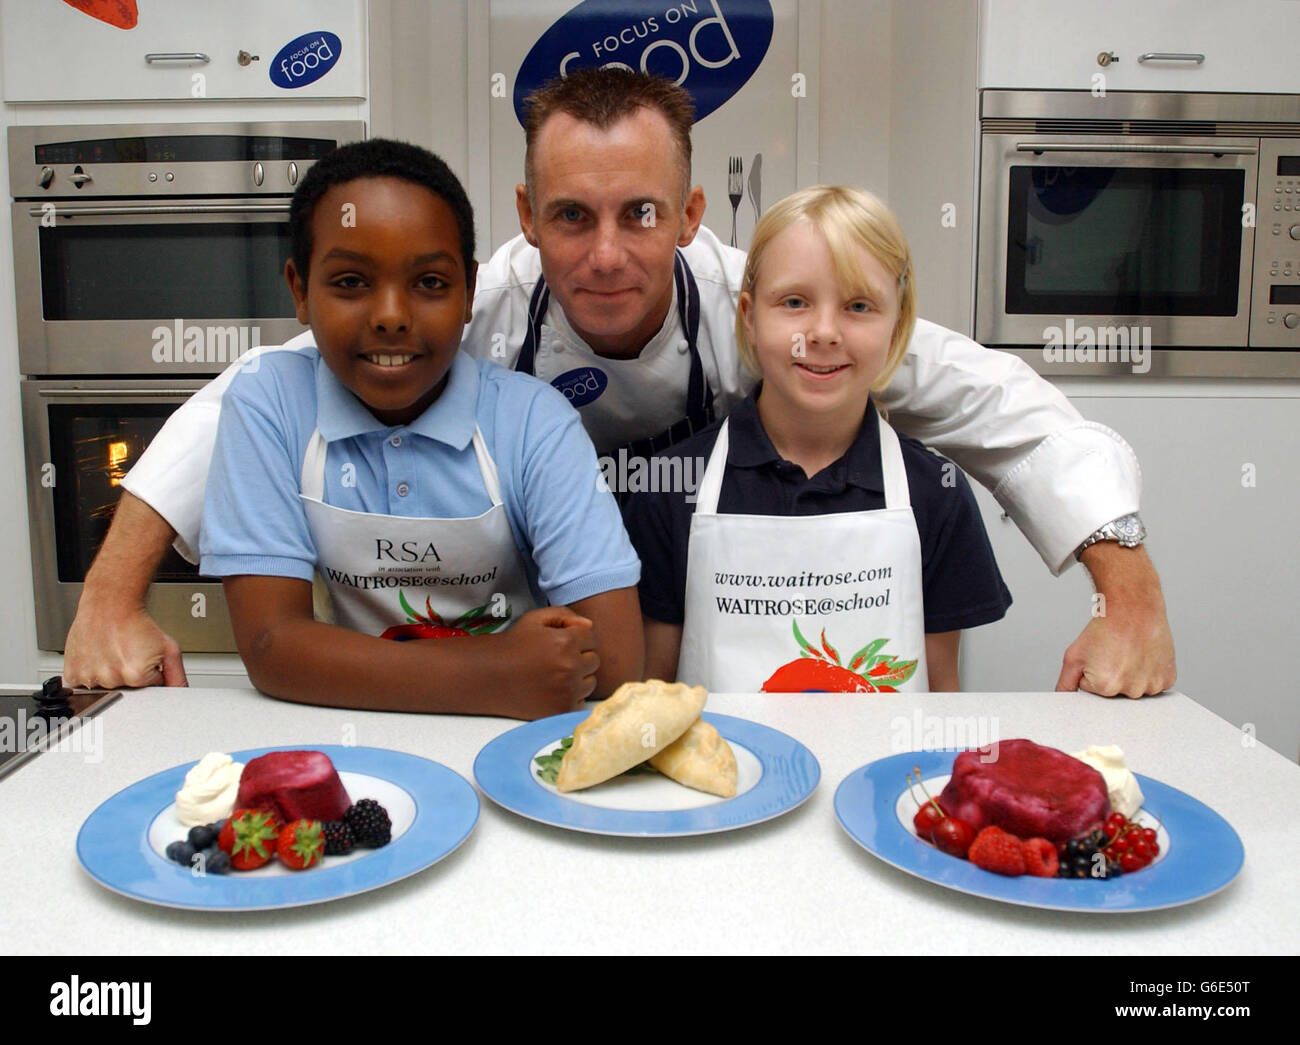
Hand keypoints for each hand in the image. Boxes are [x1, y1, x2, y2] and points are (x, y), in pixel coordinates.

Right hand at [63, 603, 187, 688]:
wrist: (110, 604)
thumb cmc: (137, 623)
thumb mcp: (168, 648)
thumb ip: (177, 675)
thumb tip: (180, 693)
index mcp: (136, 676)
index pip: (149, 688)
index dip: (150, 673)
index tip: (144, 659)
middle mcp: (111, 679)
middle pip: (126, 689)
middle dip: (130, 676)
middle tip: (127, 654)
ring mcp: (89, 678)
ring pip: (104, 687)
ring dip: (108, 675)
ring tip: (112, 653)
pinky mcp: (72, 674)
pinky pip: (83, 685)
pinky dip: (90, 674)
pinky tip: (97, 657)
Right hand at [497, 606, 597, 718]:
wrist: (491, 676)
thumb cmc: (515, 645)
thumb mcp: (535, 619)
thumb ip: (565, 615)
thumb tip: (589, 626)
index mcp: (565, 642)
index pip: (592, 638)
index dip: (577, 639)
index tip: (562, 643)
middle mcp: (569, 667)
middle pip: (594, 661)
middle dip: (579, 658)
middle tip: (557, 660)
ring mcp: (567, 690)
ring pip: (590, 682)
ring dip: (578, 678)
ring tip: (555, 675)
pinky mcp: (562, 709)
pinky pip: (581, 701)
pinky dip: (571, 697)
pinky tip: (553, 690)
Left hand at [1056, 544, 1175, 697]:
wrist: (1133, 608)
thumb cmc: (1105, 629)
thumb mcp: (1074, 655)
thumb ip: (1065, 683)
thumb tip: (1062, 699)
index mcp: (1107, 687)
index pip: (1092, 691)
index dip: (1091, 673)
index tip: (1099, 658)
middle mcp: (1132, 690)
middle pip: (1115, 693)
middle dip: (1111, 677)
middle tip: (1114, 655)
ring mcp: (1152, 686)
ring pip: (1135, 689)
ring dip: (1131, 676)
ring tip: (1129, 654)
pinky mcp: (1167, 680)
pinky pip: (1153, 684)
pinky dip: (1148, 674)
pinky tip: (1143, 657)